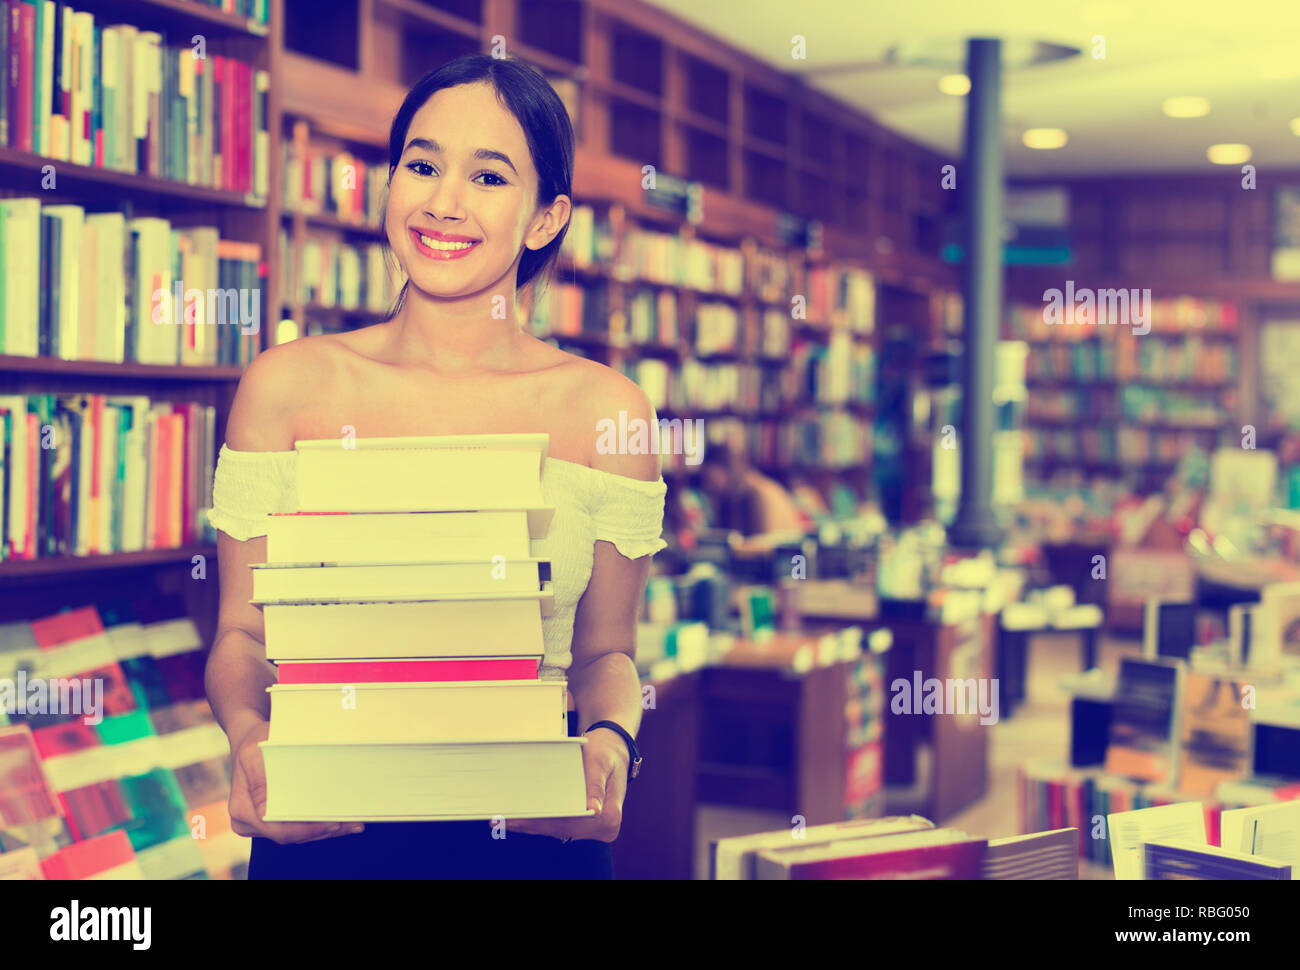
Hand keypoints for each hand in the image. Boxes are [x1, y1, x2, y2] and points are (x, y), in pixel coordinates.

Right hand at [227, 718, 364, 843]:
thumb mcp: (255, 753)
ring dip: (323, 831)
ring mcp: (258, 823)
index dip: (306, 830)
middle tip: (350, 824)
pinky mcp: (270, 820)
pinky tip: (339, 820)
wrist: (248, 737)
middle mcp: (247, 820)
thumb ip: (259, 780)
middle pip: (289, 835)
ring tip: (351, 824)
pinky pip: (295, 827)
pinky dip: (316, 825)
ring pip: (294, 835)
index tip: (331, 823)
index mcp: (242, 807)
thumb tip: (265, 811)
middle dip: (321, 831)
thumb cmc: (255, 742)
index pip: (277, 828)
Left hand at [508, 727, 628, 842]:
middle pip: (561, 830)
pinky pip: (558, 824)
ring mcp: (592, 828)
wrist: (613, 749)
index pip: (572, 825)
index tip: (521, 819)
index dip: (544, 823)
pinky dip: (539, 821)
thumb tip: (594, 810)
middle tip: (503, 820)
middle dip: (531, 825)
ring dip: (531, 825)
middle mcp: (603, 828)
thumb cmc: (606, 752)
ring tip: (504, 819)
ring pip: (557, 830)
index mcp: (610, 817)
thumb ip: (597, 786)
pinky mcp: (582, 823)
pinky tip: (518, 817)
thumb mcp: (600, 764)